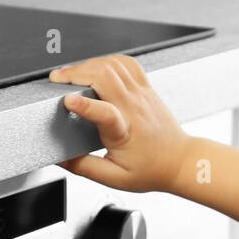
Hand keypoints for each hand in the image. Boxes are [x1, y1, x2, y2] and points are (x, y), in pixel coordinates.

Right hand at [48, 54, 191, 192]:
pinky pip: (127, 63)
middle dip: (76, 72)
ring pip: (114, 64)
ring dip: (89, 63)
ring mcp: (142, 94)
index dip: (84, 105)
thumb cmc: (152, 170)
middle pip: (106, 75)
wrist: (181, 162)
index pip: (105, 113)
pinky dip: (107, 60)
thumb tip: (60, 159)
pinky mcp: (146, 88)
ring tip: (72, 73)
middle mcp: (134, 108)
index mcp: (124, 132)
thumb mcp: (115, 178)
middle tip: (57, 79)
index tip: (68, 101)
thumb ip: (84, 168)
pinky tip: (97, 67)